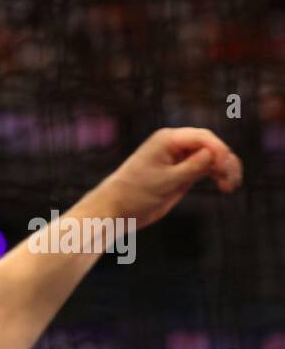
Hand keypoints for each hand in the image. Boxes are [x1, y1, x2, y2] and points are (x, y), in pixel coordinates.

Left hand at [99, 127, 242, 229]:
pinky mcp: (182, 172)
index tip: (224, 168)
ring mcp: (179, 158)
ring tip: (230, 186)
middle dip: (224, 160)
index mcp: (167, 140)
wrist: (116, 211)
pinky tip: (226, 186)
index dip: (219, 150)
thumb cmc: (134, 194)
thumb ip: (192, 167)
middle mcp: (175, 144)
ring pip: (212, 157)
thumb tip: (214, 154)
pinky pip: (207, 168)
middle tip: (231, 180)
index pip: (203, 137)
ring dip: (225, 169)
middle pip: (211, 145)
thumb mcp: (166, 181)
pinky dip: (218, 175)